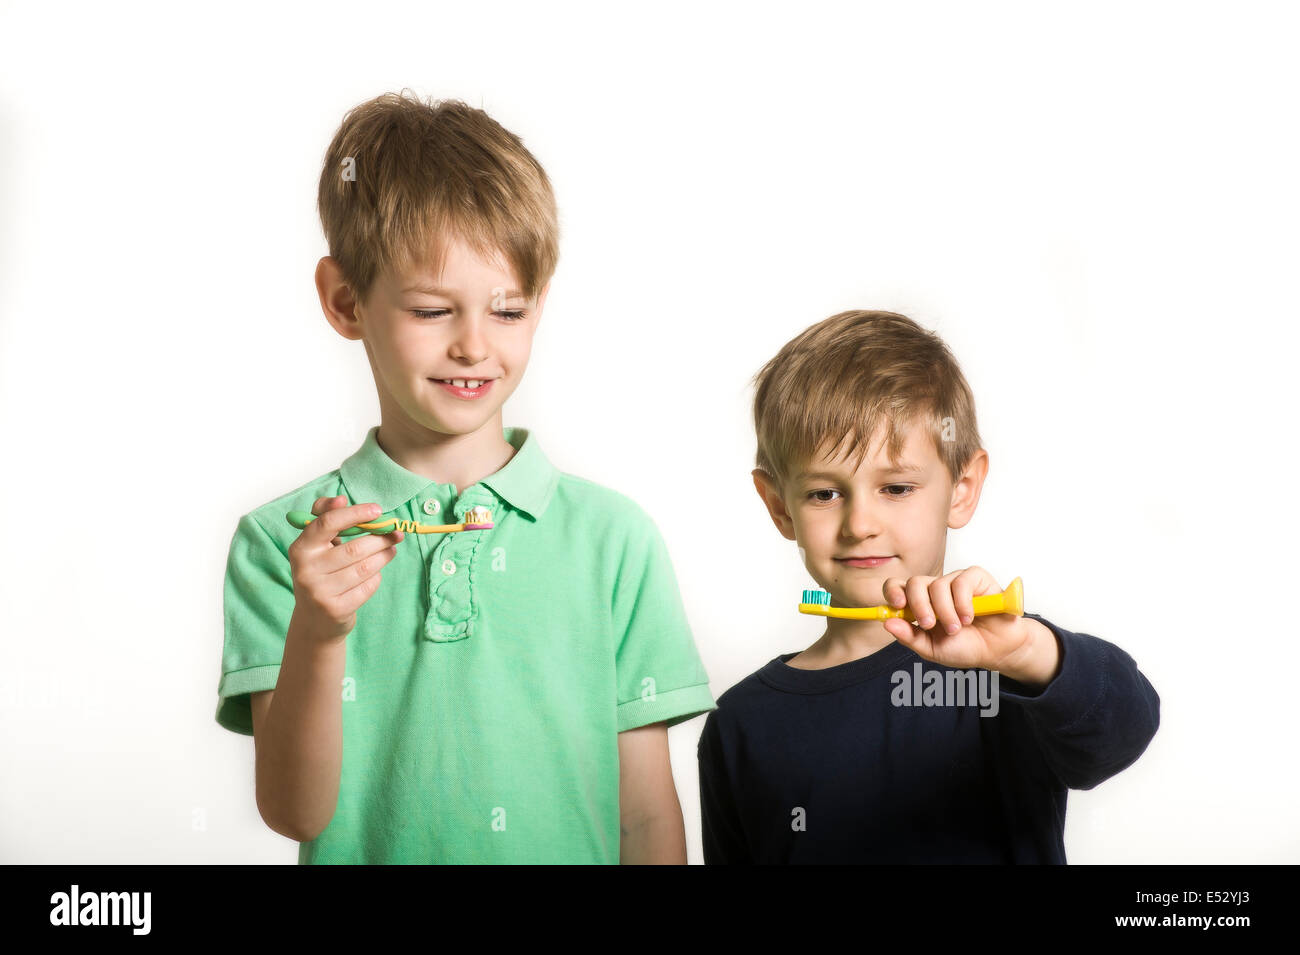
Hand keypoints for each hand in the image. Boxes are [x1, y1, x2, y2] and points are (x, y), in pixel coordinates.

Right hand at [286, 496, 403, 642]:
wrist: (315, 620)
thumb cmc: (321, 572)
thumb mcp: (317, 545)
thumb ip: (326, 517)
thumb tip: (340, 499)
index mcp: (300, 548)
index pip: (328, 523)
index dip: (355, 513)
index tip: (377, 510)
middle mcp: (306, 570)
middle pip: (354, 548)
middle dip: (380, 538)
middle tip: (396, 533)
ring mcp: (320, 592)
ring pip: (365, 568)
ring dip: (384, 556)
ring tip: (391, 549)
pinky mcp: (336, 609)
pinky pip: (368, 586)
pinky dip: (376, 577)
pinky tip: (375, 574)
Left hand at [880, 566, 1032, 671]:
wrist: (998, 650)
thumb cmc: (965, 647)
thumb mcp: (932, 649)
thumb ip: (910, 637)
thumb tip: (887, 623)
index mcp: (920, 604)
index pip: (897, 587)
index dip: (893, 592)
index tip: (897, 606)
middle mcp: (934, 589)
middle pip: (915, 583)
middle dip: (919, 605)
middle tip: (930, 624)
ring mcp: (954, 581)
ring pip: (938, 585)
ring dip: (946, 612)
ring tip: (957, 628)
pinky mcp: (975, 577)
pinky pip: (961, 582)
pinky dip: (963, 603)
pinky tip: (970, 617)